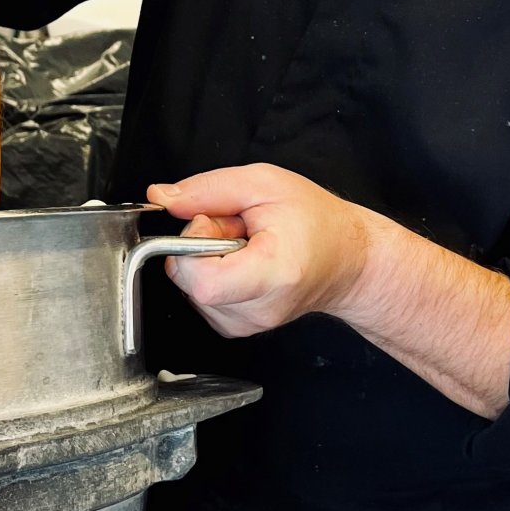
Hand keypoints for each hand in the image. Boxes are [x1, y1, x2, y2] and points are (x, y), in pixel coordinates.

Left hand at [147, 164, 373, 339]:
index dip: (192, 247)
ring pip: (190, 289)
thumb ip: (208, 189)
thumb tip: (163, 198)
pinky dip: (211, 274)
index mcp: (272, 274)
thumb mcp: (265, 183)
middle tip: (234, 228)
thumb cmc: (317, 221)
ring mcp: (247, 324)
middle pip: (190, 282)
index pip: (202, 281)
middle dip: (199, 245)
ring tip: (243, 244)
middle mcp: (258, 309)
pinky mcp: (237, 327)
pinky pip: (200, 298)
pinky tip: (241, 262)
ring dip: (206, 259)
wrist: (347, 259)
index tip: (212, 223)